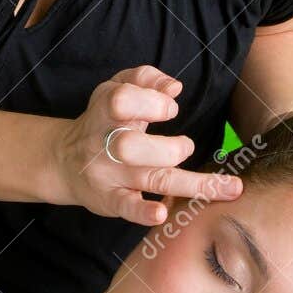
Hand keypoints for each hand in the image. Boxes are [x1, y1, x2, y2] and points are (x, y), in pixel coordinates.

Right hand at [51, 65, 243, 224]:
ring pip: (149, 178)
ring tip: (228, 187)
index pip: (123, 101)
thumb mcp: (115, 89)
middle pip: (132, 146)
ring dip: (191, 184)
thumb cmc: (101, 120)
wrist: (64, 161)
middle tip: (186, 147)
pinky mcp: (110, 200)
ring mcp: (109, 174)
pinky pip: (127, 207)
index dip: (152, 102)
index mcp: (106, 110)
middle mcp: (105, 143)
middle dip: (167, 148)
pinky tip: (162, 214)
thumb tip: (174, 87)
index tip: (172, 107)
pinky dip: (143, 212)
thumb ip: (144, 79)